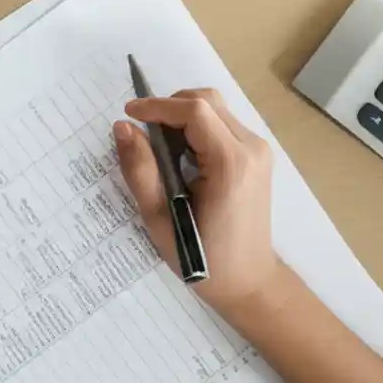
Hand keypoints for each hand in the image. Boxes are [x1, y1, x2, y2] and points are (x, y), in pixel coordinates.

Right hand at [114, 88, 278, 314]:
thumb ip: (141, 170)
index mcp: (231, 165)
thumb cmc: (203, 259)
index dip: (158, 106)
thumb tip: (123, 128)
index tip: (129, 114)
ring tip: (162, 150)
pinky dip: (198, 128)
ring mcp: (259, 151)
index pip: (194, 112)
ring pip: (216, 109)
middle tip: (144, 134)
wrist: (249, 281)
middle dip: (170, 107)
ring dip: (184, 117)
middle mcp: (251, 149)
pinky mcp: (257, 156)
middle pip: (207, 101)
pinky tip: (183, 158)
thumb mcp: (161, 219)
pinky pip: (223, 124)